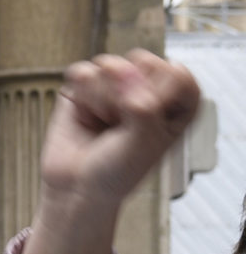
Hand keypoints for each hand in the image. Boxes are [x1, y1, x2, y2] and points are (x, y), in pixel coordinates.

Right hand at [21, 51, 199, 253]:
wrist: (76, 189)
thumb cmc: (117, 172)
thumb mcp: (144, 143)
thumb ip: (143, 104)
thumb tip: (123, 70)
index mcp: (177, 101)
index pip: (177, 74)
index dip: (157, 98)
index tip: (147, 123)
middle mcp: (148, 88)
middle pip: (144, 64)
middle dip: (127, 96)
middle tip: (122, 124)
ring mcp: (115, 84)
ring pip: (111, 66)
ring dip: (102, 99)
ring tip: (104, 122)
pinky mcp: (84, 86)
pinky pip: (83, 72)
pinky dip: (81, 95)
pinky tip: (85, 115)